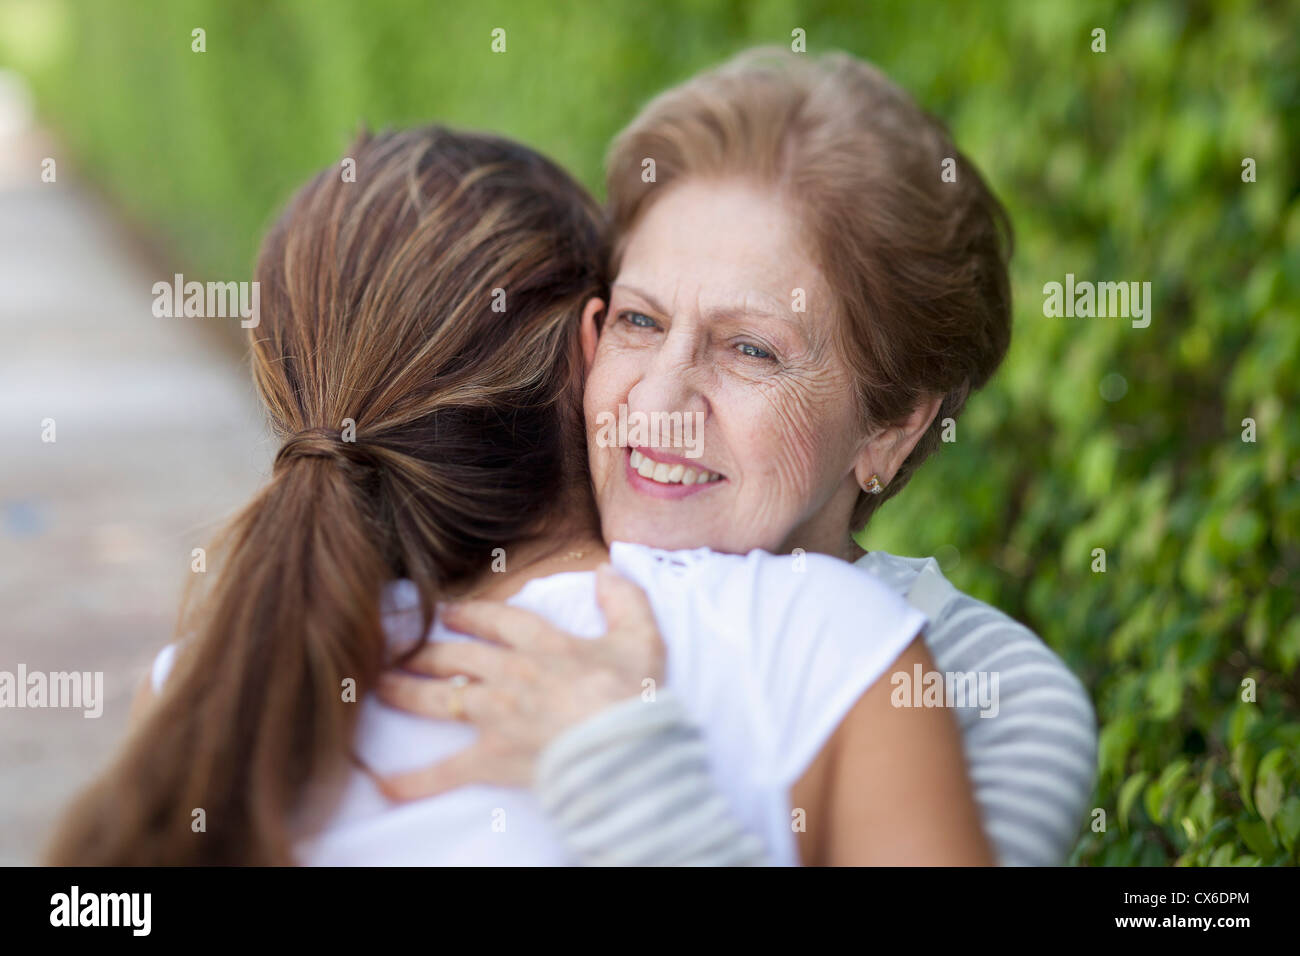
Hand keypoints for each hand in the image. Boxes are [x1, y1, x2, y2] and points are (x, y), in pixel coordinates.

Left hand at [374, 563, 664, 799]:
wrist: (623, 749)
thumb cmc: (634, 696)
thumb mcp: (642, 639)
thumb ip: (626, 600)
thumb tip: (607, 571)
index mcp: (543, 645)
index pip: (497, 621)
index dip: (469, 614)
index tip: (447, 611)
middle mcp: (510, 674)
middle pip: (455, 656)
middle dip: (423, 650)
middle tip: (398, 647)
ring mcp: (495, 715)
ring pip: (437, 698)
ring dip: (404, 691)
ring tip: (377, 686)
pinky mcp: (490, 758)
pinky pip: (444, 770)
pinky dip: (413, 780)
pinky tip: (384, 784)